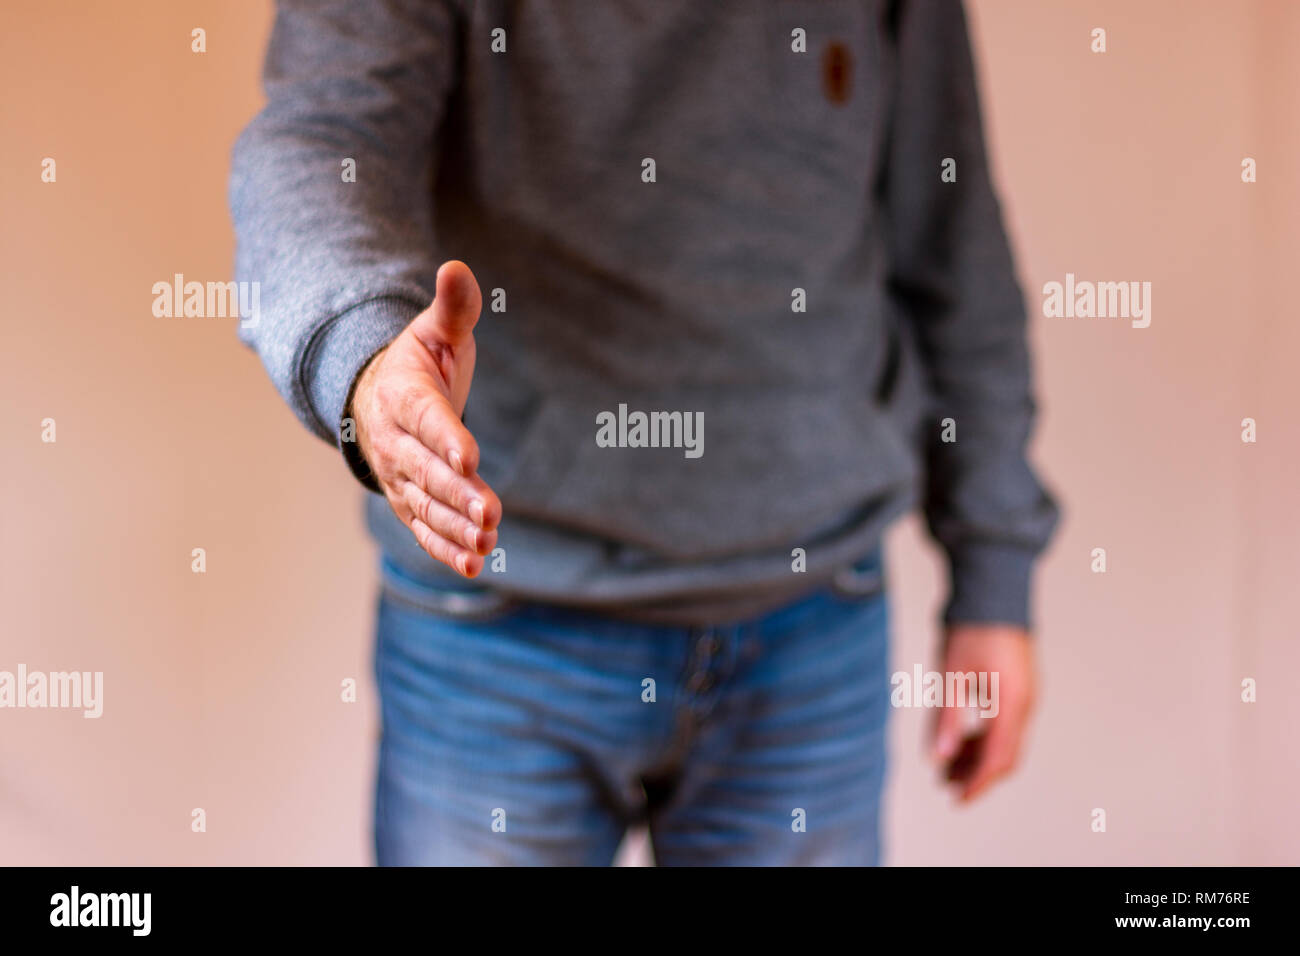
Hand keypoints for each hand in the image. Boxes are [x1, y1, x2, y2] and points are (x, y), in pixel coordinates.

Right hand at [350, 260, 501, 576]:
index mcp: (402, 395)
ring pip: (425, 506)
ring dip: (455, 526)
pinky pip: (424, 529)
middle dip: (457, 494)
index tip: (470, 458)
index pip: (425, 419)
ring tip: (487, 540)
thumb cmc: (419, 363)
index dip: (446, 439)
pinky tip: (474, 564)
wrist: (375, 400)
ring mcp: (399, 477)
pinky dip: (445, 548)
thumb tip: (456, 268)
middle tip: (490, 512)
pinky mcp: (408, 502)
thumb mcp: (436, 331)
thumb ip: (452, 307)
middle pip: (425, 472)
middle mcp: (395, 442)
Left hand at [931, 624, 1036, 802]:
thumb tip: (938, 758)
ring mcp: (1026, 696)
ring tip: (946, 766)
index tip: (956, 799)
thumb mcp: (952, 675)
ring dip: (979, 757)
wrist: (995, 593)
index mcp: (1011, 704)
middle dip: (977, 774)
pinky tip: (961, 740)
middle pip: (1005, 755)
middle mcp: (1025, 705)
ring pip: (1006, 741)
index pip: (997, 759)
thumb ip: (947, 719)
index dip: (977, 783)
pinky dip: (985, 738)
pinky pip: (1007, 725)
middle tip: (945, 785)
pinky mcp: (1019, 688)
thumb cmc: (970, 630)